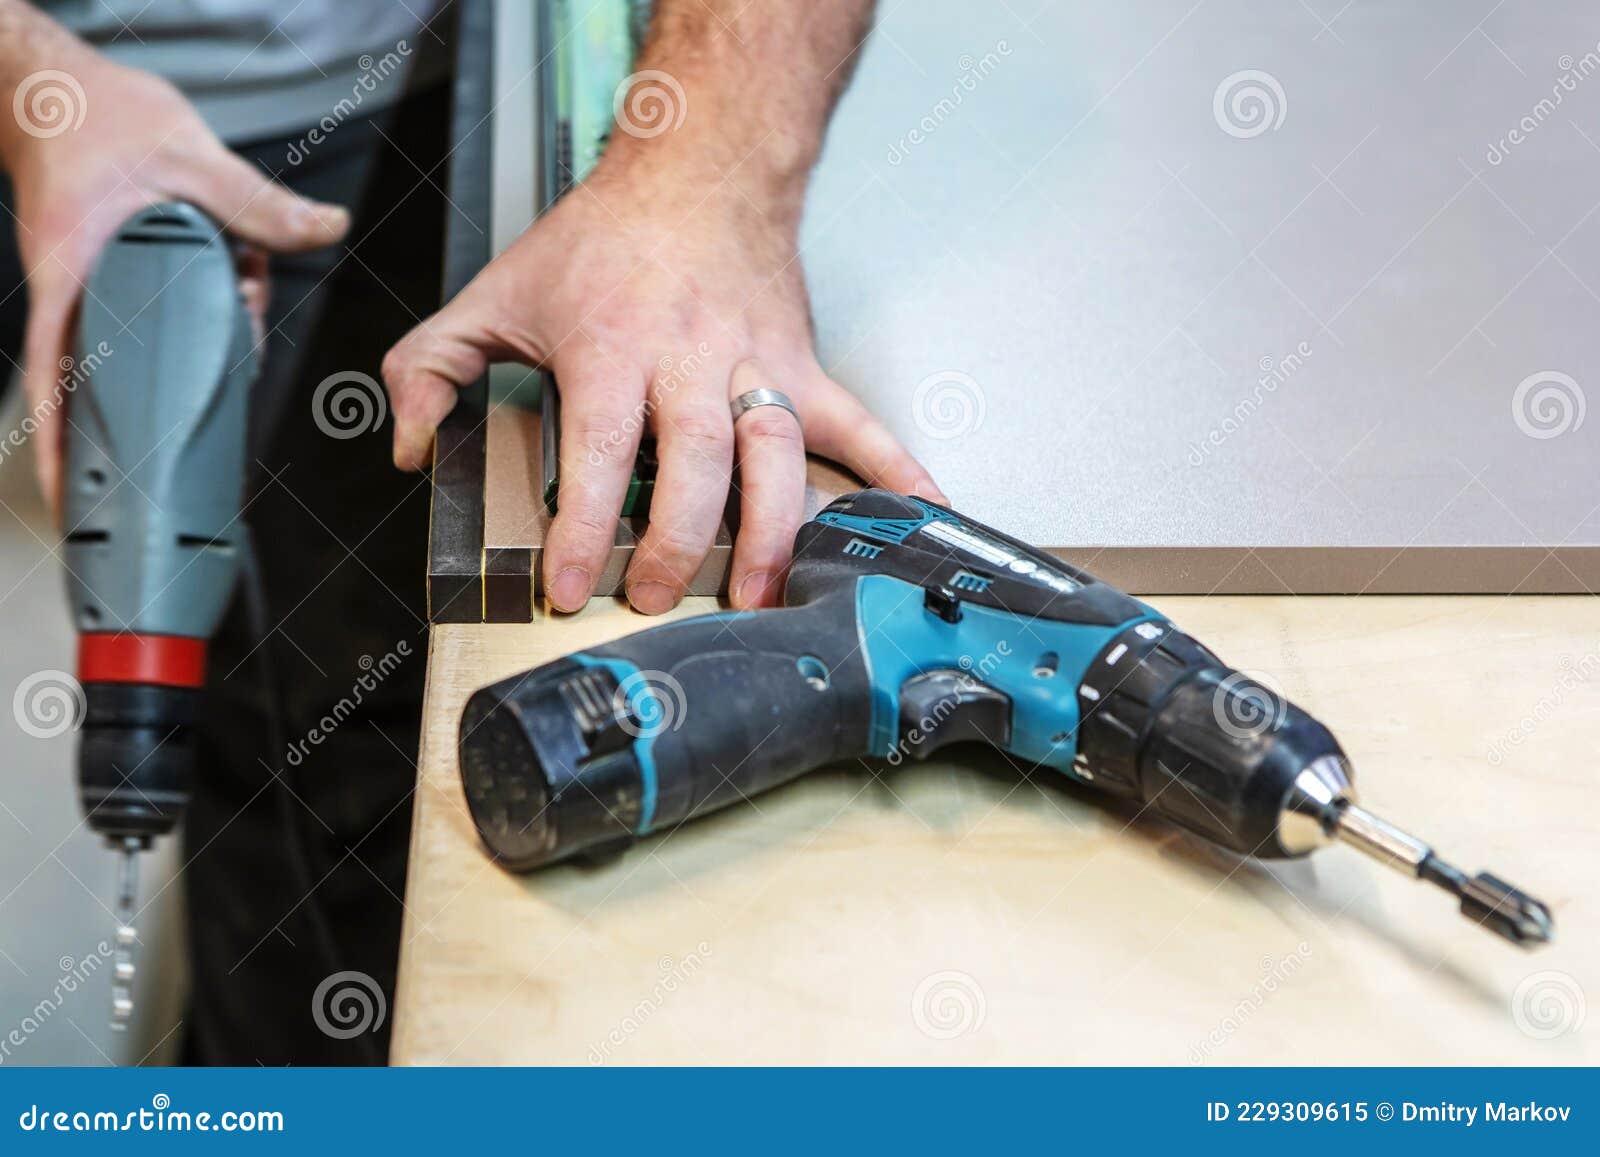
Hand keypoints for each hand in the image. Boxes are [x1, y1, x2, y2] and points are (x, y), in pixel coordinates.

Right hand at [1, 45, 349, 512]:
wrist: (58, 88)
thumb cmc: (100, 119)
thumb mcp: (191, 157)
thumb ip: (259, 203)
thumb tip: (325, 229)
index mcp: (74, 272)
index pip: (59, 374)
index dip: (63, 442)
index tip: (77, 494)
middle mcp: (74, 290)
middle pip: (106, 376)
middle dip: (158, 408)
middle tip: (200, 436)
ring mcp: (88, 286)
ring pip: (145, 343)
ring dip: (196, 346)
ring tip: (240, 322)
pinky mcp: (108, 274)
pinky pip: (152, 313)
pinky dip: (198, 312)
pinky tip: (235, 305)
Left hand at [383, 151, 945, 613]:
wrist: (696, 167)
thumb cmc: (600, 239)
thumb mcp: (494, 292)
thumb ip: (430, 367)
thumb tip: (407, 447)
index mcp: (612, 346)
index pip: (600, 453)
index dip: (585, 529)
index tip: (572, 586)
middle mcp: (690, 358)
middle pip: (697, 465)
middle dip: (676, 546)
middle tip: (651, 599)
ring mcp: (756, 363)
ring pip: (776, 454)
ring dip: (774, 532)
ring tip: (757, 596)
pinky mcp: (801, 365)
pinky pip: (857, 421)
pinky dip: (896, 469)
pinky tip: (922, 513)